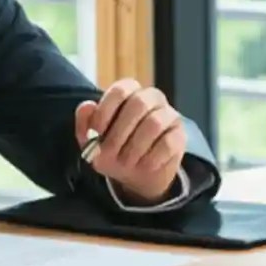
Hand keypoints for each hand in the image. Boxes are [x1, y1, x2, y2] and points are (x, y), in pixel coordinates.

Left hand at [74, 78, 186, 203]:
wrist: (137, 175)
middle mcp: (151, 98)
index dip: (106, 110)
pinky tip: (144, 165)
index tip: (97, 132)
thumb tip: (88, 106)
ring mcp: (168, 115)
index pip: (120, 90)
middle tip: (109, 153)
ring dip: (135, 147)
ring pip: (154, 123)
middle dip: (120, 132)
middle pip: (138, 103)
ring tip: (126, 162)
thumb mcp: (92, 141)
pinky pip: (168, 143)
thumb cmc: (113, 150)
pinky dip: (152, 158)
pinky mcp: (180, 135)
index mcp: (128, 92)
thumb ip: (85, 123)